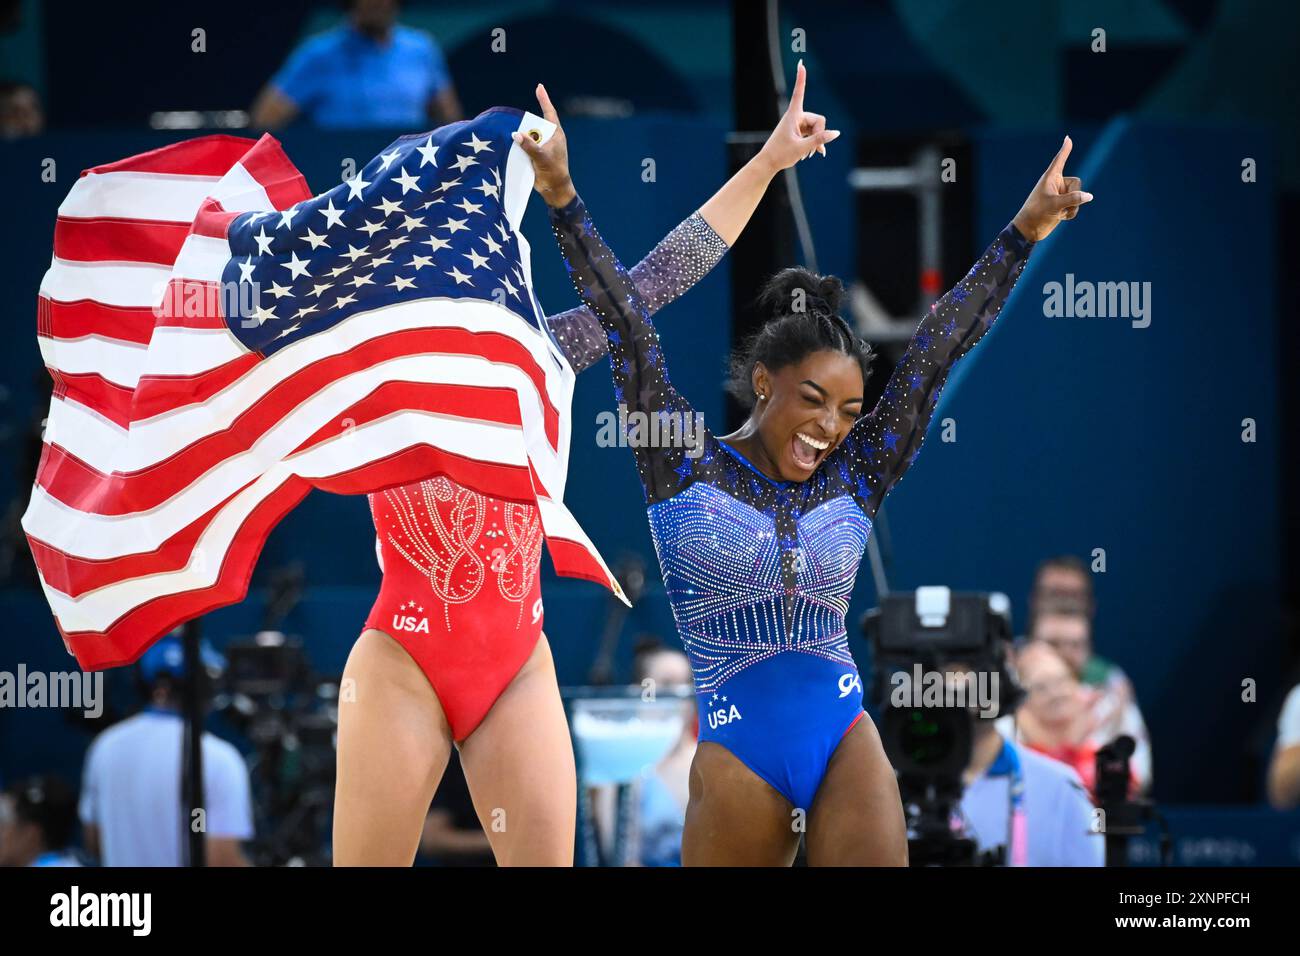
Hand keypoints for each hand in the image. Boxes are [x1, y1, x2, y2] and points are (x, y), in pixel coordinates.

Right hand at [513, 83, 575, 207]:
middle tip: (515, 119)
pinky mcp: (536, 155)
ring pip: (529, 135)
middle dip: (525, 121)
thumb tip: (516, 134)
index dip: (543, 99)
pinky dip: (519, 144)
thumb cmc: (553, 171)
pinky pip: (525, 145)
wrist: (554, 189)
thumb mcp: (541, 157)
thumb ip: (529, 145)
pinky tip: (509, 143)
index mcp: (556, 134)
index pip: (549, 112)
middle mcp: (549, 138)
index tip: (539, 87)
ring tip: (508, 130)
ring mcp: (542, 146)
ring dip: (520, 134)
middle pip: (535, 124)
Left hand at [757, 60, 840, 172]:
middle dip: (819, 135)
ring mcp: (798, 124)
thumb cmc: (781, 155)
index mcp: (793, 116)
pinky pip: (814, 133)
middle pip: (819, 120)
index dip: (801, 79)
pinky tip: (813, 154)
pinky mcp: (800, 131)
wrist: (768, 163)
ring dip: (816, 142)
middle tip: (812, 151)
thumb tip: (836, 133)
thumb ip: (819, 140)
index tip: (801, 64)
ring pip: (818, 128)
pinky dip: (815, 143)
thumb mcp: (802, 148)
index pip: (799, 93)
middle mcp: (796, 117)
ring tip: (808, 154)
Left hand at [1011, 136, 1093, 240]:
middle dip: (1074, 196)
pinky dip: (1071, 213)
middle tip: (1060, 205)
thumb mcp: (1055, 204)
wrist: (1030, 230)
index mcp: (1050, 178)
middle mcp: (1056, 184)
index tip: (1068, 138)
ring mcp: (1060, 194)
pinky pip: (1076, 205)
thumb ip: (1073, 199)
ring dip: (1072, 207)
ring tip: (1059, 213)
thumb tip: (1089, 196)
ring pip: (1079, 196)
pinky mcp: (1062, 204)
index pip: (1059, 160)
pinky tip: (1061, 217)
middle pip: (1077, 183)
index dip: (1065, 150)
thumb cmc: (1037, 214)